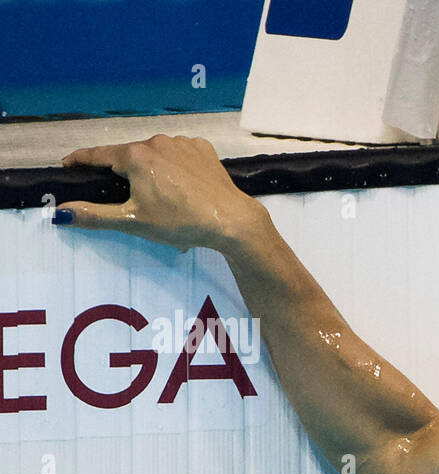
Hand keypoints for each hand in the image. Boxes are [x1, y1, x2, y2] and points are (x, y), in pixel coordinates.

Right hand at [55, 135, 265, 252]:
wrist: (231, 220)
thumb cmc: (182, 222)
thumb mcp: (134, 222)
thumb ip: (96, 215)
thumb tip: (62, 212)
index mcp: (136, 156)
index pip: (98, 155)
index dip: (81, 160)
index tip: (69, 164)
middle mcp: (157, 141)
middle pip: (129, 156)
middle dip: (125, 175)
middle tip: (132, 199)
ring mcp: (182, 143)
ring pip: (156, 155)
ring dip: (152, 171)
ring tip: (164, 199)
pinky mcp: (203, 149)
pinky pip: (180, 154)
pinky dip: (176, 168)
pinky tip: (183, 187)